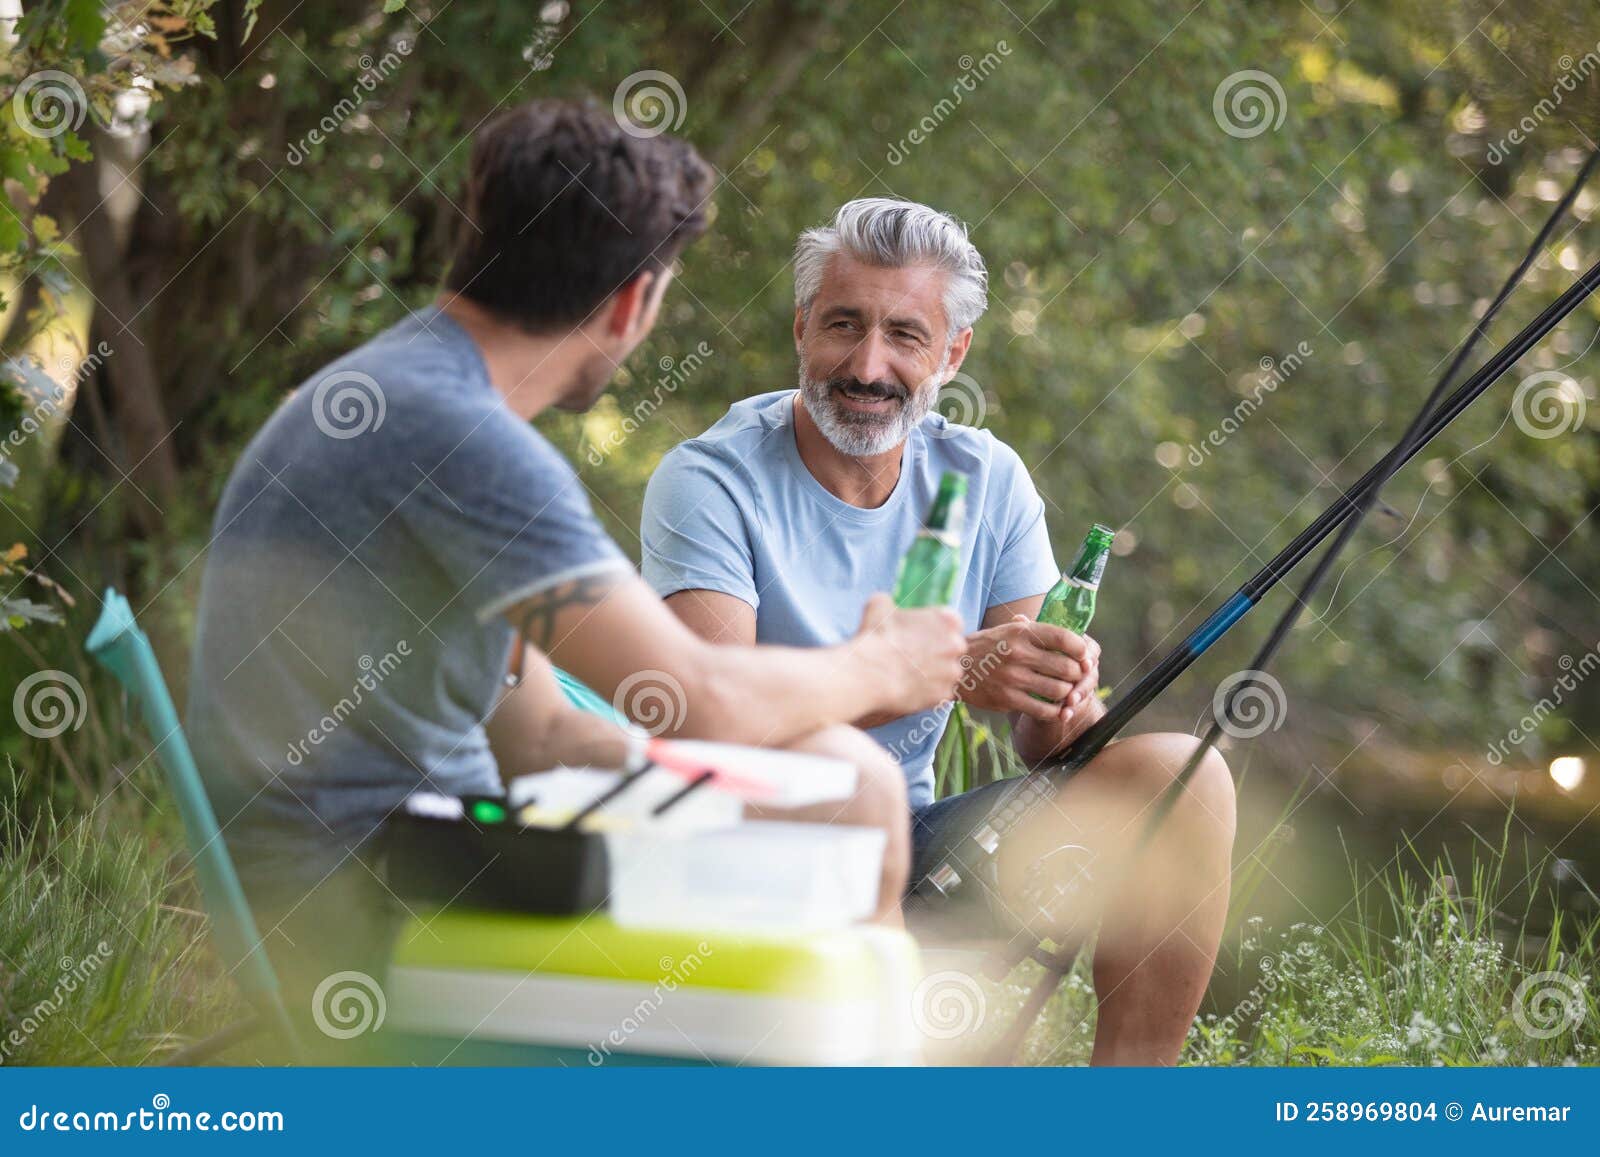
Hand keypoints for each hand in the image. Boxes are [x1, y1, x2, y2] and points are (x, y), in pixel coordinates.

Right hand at [851, 593, 967, 716]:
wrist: (869, 674)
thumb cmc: (876, 638)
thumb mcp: (878, 607)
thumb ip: (889, 603)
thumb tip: (885, 604)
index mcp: (947, 620)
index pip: (952, 622)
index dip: (936, 629)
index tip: (923, 635)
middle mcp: (955, 645)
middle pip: (951, 648)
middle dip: (937, 652)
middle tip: (914, 657)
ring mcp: (952, 672)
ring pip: (946, 672)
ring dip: (933, 674)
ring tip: (908, 675)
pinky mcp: (944, 695)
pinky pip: (938, 693)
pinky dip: (926, 693)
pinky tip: (908, 689)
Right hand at [959, 615, 1100, 722]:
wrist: (956, 667)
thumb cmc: (987, 647)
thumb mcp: (1007, 630)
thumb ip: (1037, 632)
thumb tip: (1074, 640)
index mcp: (1021, 632)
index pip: (1063, 638)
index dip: (1080, 649)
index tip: (1084, 655)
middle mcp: (1018, 654)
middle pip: (1066, 667)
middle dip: (1078, 674)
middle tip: (1077, 677)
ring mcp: (1012, 678)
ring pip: (1058, 691)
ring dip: (1068, 694)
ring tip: (1066, 692)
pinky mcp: (1007, 699)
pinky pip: (1043, 710)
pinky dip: (1056, 712)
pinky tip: (1057, 709)